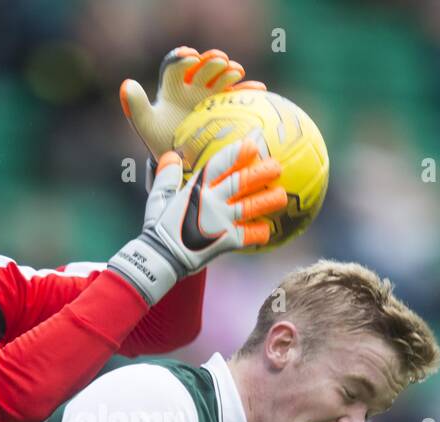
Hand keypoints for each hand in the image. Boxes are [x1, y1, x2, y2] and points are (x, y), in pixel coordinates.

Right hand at [109, 136, 285, 304]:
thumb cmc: (159, 229)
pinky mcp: (226, 241)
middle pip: (241, 182)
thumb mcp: (158, 199)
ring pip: (250, 206)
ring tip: (281, 195)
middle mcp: (211, 202)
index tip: (252, 144)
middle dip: (261, 172)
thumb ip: (166, 177)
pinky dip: (259, 232)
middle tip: (276, 167)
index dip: (236, 153)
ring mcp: (220, 221)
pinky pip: (249, 235)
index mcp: (196, 190)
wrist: (161, 259)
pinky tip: (267, 229)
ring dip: (268, 200)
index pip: (219, 165)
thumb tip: (171, 156)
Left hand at [120, 46, 266, 159]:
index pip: (176, 66)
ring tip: (236, 72)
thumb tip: (127, 84)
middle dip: (211, 62)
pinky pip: (239, 97)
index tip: (191, 58)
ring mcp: (212, 98)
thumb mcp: (148, 126)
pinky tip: (258, 89)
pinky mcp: (228, 109)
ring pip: (221, 78)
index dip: (183, 58)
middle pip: (202, 68)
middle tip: (220, 61)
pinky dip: (248, 91)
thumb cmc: (162, 142)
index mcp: (172, 87)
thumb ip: (136, 108)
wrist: (182, 165)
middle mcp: (193, 88)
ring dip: (229, 72)